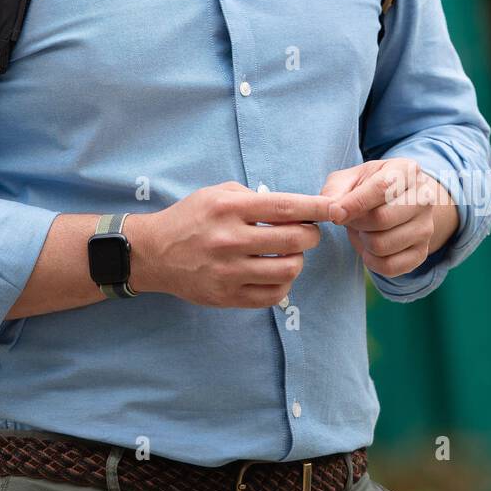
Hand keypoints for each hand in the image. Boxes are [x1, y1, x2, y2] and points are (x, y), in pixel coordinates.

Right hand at [126, 181, 342, 307]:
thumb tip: (293, 208)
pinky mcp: (227, 297)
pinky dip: (282, 284)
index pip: (286, 207)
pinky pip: (273, 295)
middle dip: (311, 235)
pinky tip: (274, 274)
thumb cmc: (190, 218)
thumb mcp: (216, 194)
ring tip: (287, 254)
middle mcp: (230, 239)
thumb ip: (253, 198)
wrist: (154, 253)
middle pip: (294, 241)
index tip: (337, 208)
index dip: (317, 208)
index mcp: (229, 208)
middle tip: (307, 233)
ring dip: (296, 261)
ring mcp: (228, 272)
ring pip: (288, 270)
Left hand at [319, 158, 458, 278]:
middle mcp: (423, 198)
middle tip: (350, 219)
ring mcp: (426, 227)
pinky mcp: (422, 253)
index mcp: (407, 171)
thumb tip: (333, 211)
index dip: (353, 204)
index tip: (334, 213)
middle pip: (382, 219)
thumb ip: (336, 190)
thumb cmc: (366, 187)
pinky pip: (389, 267)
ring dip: (362, 241)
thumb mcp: (349, 178)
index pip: (381, 188)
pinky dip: (371, 261)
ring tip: (362, 230)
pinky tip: (369, 247)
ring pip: (382, 245)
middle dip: (356, 222)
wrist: (394, 202)